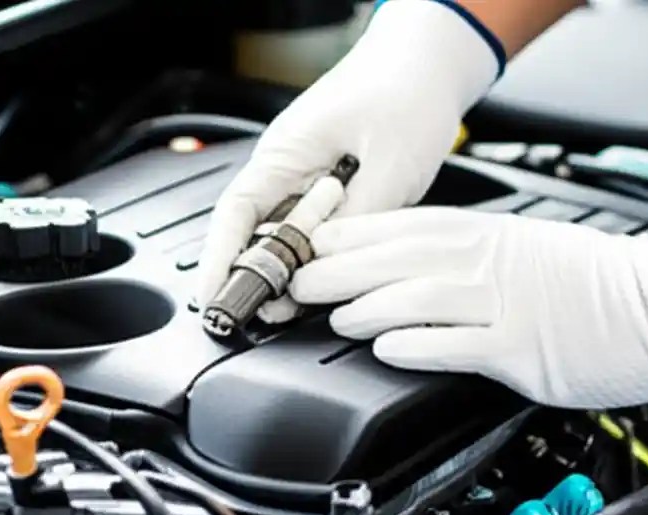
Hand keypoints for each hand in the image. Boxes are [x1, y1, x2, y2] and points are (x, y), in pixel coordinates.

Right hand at [195, 0, 501, 321]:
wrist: (433, 63)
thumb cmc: (407, 93)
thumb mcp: (391, 165)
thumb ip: (358, 220)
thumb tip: (329, 268)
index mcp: (284, 154)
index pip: (235, 214)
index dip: (220, 260)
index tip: (214, 297)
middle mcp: (287, 169)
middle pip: (256, 234)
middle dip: (258, 278)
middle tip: (266, 317)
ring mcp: (308, 181)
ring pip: (287, 239)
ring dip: (295, 269)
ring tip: (301, 304)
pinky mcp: (332, 191)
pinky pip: (316, 233)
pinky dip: (321, 256)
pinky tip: (334, 274)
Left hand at [290, 206, 647, 407]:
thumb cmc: (593, 281)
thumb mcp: (521, 250)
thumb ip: (465, 254)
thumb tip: (405, 265)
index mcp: (484, 236)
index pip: (401, 227)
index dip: (347, 236)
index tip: (306, 244)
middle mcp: (488, 263)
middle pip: (397, 258)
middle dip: (338, 269)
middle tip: (296, 282)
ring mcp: (505, 304)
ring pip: (420, 297)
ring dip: (368, 306)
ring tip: (333, 317)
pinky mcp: (522, 348)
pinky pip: (459, 345)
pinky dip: (418, 346)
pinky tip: (386, 349)